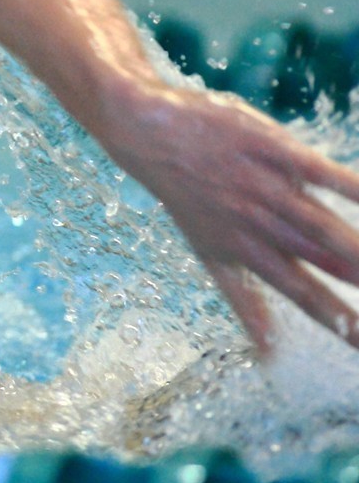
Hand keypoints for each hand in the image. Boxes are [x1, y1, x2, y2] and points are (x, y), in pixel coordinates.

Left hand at [104, 83, 358, 350]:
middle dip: (357, 280)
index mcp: (245, 252)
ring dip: (355, 246)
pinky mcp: (269, 148)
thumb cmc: (187, 194)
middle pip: (319, 260)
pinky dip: (348, 185)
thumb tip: (268, 350)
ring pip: (320, 224)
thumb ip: (243, 298)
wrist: (145, 132)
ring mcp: (263, 186)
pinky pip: (316, 169)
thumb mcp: (208, 252)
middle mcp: (256, 224)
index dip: (337, 320)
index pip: (301, 294)